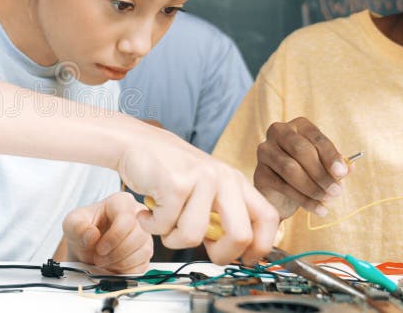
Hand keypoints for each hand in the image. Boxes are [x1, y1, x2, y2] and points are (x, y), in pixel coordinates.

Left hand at [61, 192, 152, 273]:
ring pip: (143, 251)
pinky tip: (113, 266)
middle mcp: (137, 216)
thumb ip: (77, 227)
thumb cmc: (82, 231)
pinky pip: (144, 264)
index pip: (127, 218)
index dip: (114, 237)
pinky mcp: (145, 253)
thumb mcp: (71, 224)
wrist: (85, 250)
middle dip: (116, 252)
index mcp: (121, 202)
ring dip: (121, 262)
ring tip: (103, 262)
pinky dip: (126, 270)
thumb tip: (92, 235)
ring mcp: (144, 235)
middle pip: (138, 236)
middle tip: (98, 259)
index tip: (99, 248)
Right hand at [118, 125, 278, 265]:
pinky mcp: (175, 184)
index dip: (261, 247)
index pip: (268, 218)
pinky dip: (150, 226)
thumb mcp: (204, 189)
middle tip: (205, 253)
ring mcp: (200, 180)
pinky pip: (164, 226)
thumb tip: (232, 252)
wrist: (134, 143)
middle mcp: (223, 178)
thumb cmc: (166, 171)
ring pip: (193, 236)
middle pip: (240, 235)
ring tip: (161, 222)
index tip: (245, 260)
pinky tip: (146, 212)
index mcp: (236, 181)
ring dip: (171, 239)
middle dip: (221, 255)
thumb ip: (220, 215)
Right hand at [255, 117, 347, 219]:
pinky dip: (304, 200)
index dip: (330, 156)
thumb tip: (348, 169)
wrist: (282, 193)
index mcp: (298, 126)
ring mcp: (265, 151)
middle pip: (301, 150)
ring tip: (327, 199)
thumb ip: (335, 166)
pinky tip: (318, 209)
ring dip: (312, 187)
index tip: (342, 173)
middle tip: (336, 191)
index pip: (316, 137)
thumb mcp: (325, 166)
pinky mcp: (259, 173)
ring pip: (290, 169)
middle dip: (321, 173)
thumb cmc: (307, 172)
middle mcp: (278, 133)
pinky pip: (282, 186)